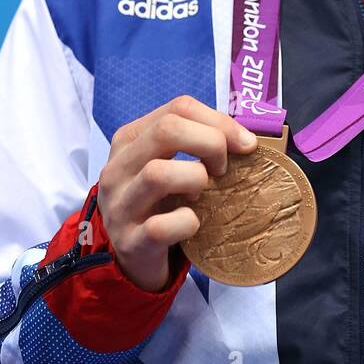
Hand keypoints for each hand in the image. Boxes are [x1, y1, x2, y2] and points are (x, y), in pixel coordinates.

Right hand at [96, 94, 257, 290]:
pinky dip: (187, 223)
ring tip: (201, 194)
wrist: (132, 255)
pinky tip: (192, 223)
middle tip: (223, 169)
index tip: (244, 144)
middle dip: (211, 143)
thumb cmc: (160, 201)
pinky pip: (161, 227)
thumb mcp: (169, 163)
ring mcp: (119, 206)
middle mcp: (117, 168)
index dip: (219, 121)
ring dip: (195, 179)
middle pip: (166, 129)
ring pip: (158, 174)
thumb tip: (246, 139)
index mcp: (129, 140)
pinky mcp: (130, 242)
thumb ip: (197, 142)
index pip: (178, 108)